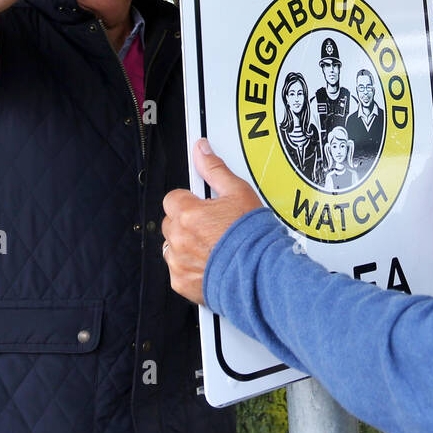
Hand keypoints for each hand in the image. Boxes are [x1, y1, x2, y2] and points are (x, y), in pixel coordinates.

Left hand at [162, 140, 261, 303]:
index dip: (189, 202)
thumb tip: (202, 150)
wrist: (260, 273)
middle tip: (211, 227)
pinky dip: (189, 268)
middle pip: (171, 223)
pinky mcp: (182, 282)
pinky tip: (210, 263)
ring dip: (186, 245)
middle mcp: (179, 238)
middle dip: (186, 223)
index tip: (203, 207)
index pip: (173, 199)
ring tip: (212, 247)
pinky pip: (177, 270)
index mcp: (188, 213)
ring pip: (172, 247)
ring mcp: (179, 261)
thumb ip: (215, 169)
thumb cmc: (253, 237)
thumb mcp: (238, 193)